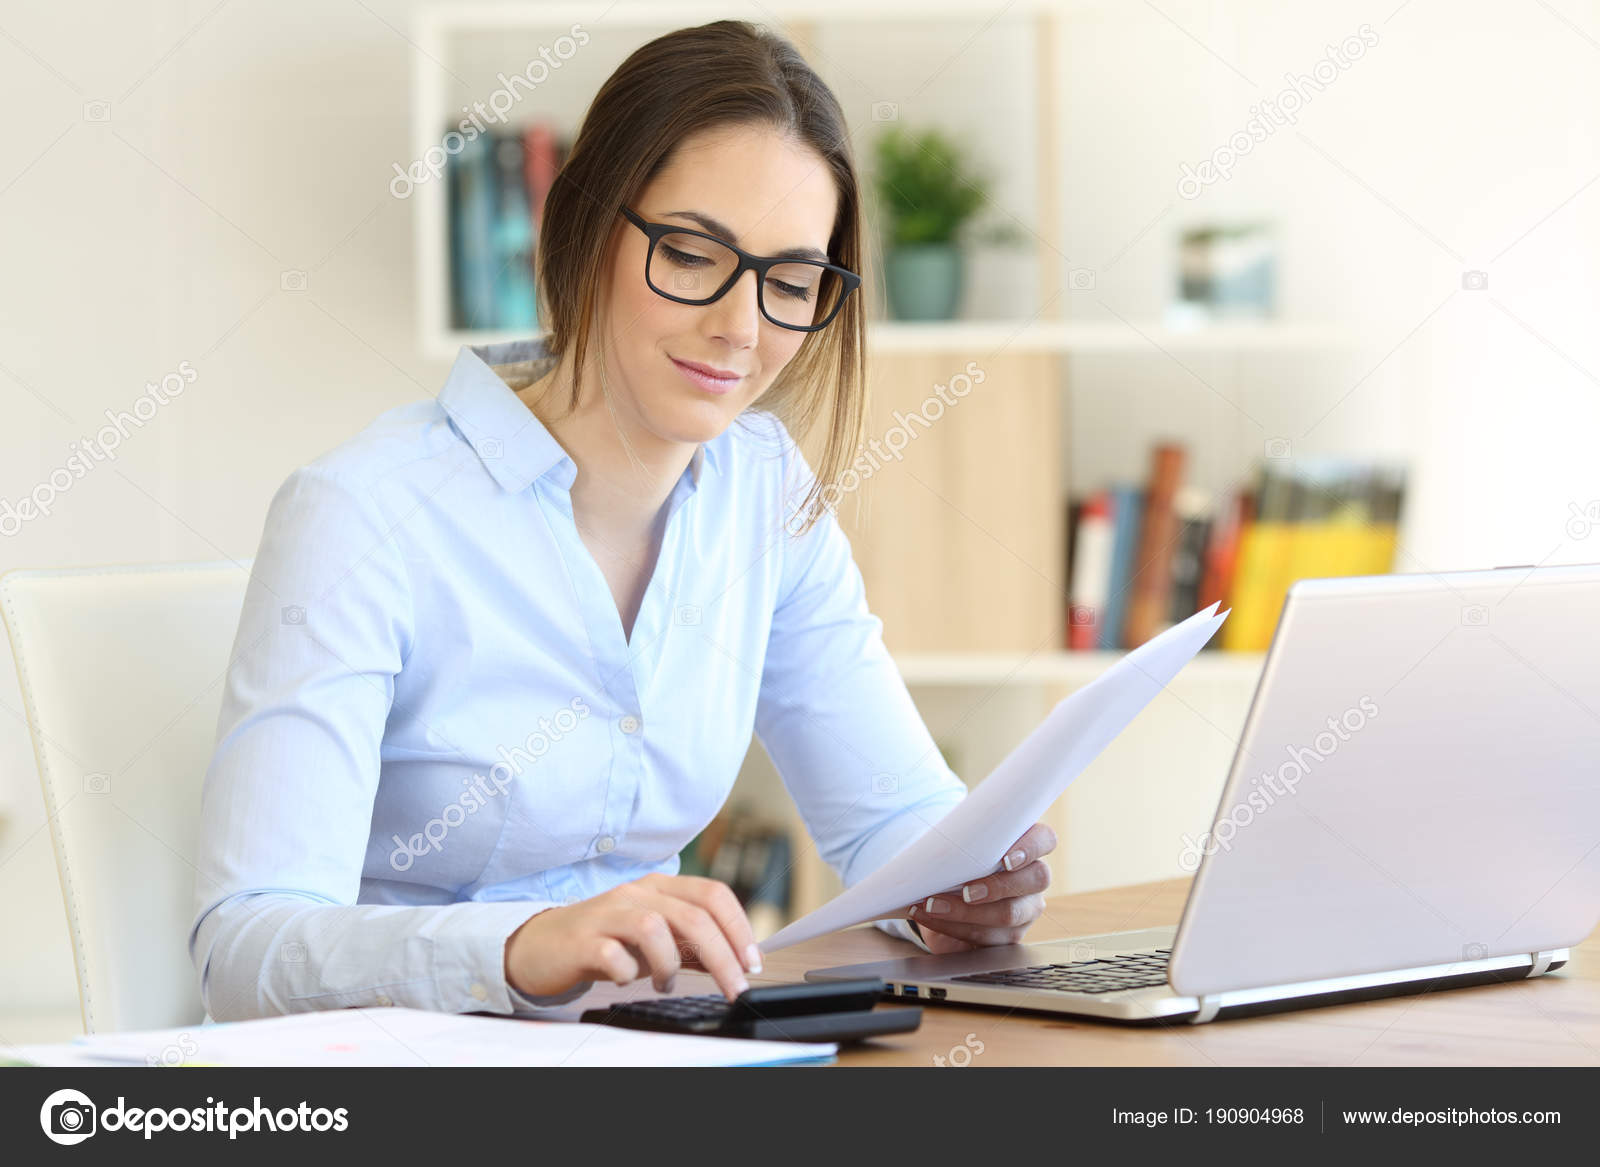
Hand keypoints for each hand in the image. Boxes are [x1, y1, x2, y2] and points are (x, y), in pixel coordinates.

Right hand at [504, 872, 761, 1001]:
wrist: (542, 946)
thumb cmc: (605, 940)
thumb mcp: (654, 938)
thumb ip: (692, 945)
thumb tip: (737, 959)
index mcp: (660, 887)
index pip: (713, 894)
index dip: (739, 927)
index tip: (752, 963)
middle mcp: (637, 892)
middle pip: (693, 916)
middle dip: (723, 956)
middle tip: (734, 987)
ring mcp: (608, 912)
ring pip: (656, 928)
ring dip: (671, 964)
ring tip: (665, 983)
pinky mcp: (582, 939)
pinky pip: (614, 954)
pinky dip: (629, 973)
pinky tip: (626, 979)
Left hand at [896, 822, 1055, 954]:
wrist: (941, 892)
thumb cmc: (954, 860)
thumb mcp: (958, 845)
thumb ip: (961, 839)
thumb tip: (935, 844)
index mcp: (1026, 846)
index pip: (1045, 839)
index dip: (1031, 848)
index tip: (1006, 859)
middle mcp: (1032, 877)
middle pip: (1035, 879)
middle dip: (997, 886)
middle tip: (966, 891)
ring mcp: (1026, 908)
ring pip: (1010, 914)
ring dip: (965, 912)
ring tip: (932, 905)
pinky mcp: (1009, 936)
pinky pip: (988, 937)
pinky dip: (952, 926)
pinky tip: (929, 917)